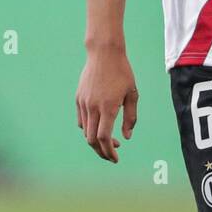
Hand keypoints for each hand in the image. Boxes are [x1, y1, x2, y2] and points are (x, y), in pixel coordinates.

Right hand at [75, 46, 138, 162]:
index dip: (109, 152)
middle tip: (112, 155)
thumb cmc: (122, 72)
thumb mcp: (132, 94)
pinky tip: (99, 127)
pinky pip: (82, 120)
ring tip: (109, 141)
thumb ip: (130, 117)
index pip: (104, 138)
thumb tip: (126, 137)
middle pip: (92, 140)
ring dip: (95, 141)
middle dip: (102, 152)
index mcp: (108, 107)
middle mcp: (93, 107)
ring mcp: (83, 103)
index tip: (115, 159)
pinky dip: (89, 129)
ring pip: (85, 132)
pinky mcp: (78, 98)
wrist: (104, 53)